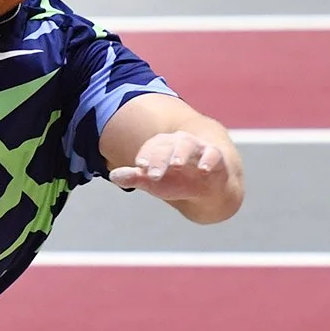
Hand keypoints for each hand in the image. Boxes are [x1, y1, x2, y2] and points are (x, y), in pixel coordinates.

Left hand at [109, 131, 233, 203]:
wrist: (207, 187)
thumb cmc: (176, 180)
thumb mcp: (154, 181)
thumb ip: (135, 177)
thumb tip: (113, 176)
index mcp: (163, 146)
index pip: (152, 147)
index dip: (145, 155)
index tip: (138, 166)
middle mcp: (179, 143)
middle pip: (167, 145)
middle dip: (159, 159)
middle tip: (152, 175)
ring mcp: (198, 149)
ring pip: (188, 145)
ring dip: (181, 153)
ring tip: (175, 164)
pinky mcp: (215, 157)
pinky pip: (213, 154)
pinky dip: (208, 160)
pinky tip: (203, 169)